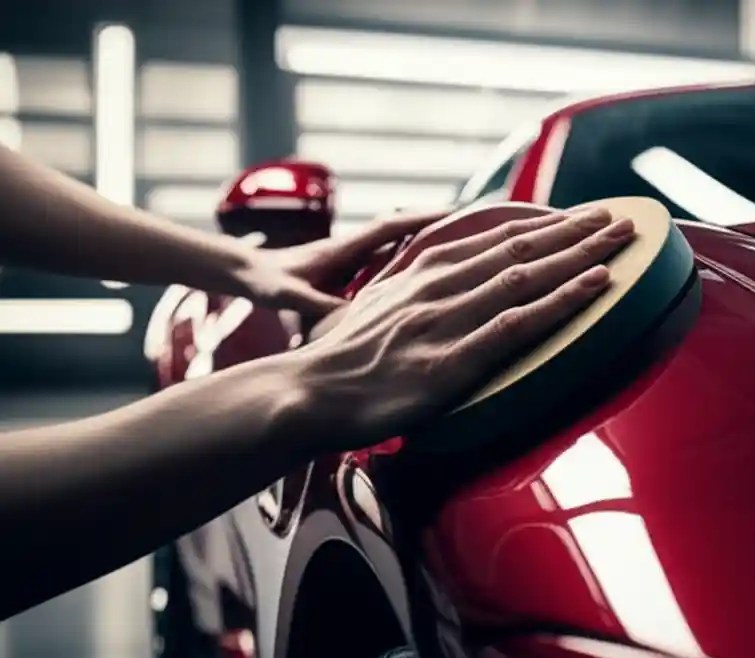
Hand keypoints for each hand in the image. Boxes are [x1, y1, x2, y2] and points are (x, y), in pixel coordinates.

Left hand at [234, 209, 453, 316]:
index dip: (429, 220)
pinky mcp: (356, 269)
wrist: (245, 274)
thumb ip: (318, 307)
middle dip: (445, 226)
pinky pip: (394, 261)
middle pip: (410, 230)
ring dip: (435, 243)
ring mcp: (358, 256)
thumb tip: (349, 321)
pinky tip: (438, 276)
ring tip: (473, 248)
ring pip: (405, 245)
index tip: (465, 214)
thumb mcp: (290, 297)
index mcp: (346, 247)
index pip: (395, 226)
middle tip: (485, 226)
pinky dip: (416, 261)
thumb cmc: (265, 282)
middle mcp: (357, 245)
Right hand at [289, 207, 633, 449]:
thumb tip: (439, 281)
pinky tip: (597, 286)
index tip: (582, 216)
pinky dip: (563, 299)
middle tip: (620, 217)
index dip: (545, 226)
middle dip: (575, 231)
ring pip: (528, 276)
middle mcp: (441, 286)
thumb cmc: (341, 361)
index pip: (496, 239)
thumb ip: (414, 290)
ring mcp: (448, 321)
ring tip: (622, 239)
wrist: (304, 395)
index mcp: (424, 272)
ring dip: (581, 254)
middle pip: (521, 248)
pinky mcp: (453, 362)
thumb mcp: (378, 307)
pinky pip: (519, 323)